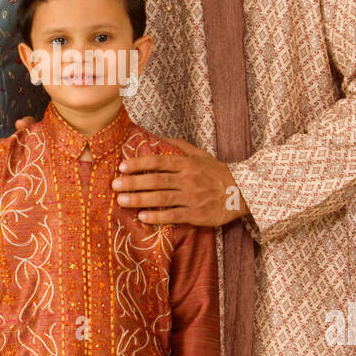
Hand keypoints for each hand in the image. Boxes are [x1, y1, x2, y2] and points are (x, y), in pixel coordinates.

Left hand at [111, 136, 247, 226]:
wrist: (241, 194)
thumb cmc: (217, 173)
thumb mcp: (201, 155)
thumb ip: (180, 146)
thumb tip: (158, 138)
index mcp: (187, 164)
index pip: (159, 161)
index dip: (140, 163)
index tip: (123, 166)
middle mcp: (188, 179)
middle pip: (156, 180)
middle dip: (133, 182)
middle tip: (114, 184)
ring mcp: (191, 198)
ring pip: (161, 198)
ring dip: (139, 199)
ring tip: (122, 200)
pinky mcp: (196, 214)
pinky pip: (173, 215)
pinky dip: (157, 216)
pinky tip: (142, 217)